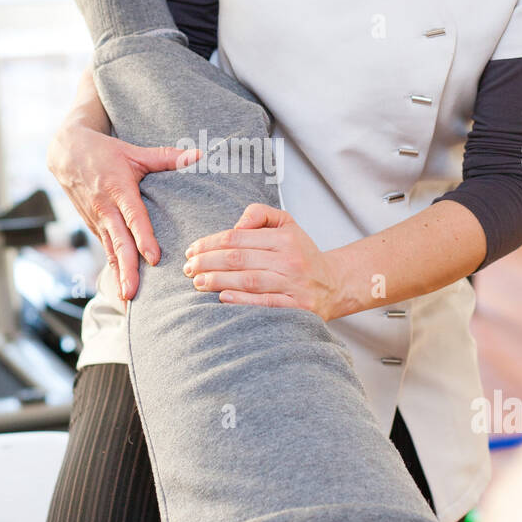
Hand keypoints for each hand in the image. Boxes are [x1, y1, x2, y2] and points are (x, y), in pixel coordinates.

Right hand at [47, 108, 199, 301]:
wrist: (66, 153)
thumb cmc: (104, 152)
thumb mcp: (134, 152)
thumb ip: (166, 157)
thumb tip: (199, 154)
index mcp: (119, 190)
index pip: (134, 218)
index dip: (143, 238)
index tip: (154, 258)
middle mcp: (106, 210)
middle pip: (119, 243)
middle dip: (126, 270)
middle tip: (134, 294)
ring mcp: (97, 220)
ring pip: (110, 252)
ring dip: (119, 276)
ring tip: (127, 301)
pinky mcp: (93, 227)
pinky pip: (106, 250)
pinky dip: (114, 269)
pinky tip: (122, 289)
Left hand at [183, 202, 338, 319]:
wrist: (334, 284)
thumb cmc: (302, 253)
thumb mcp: (287, 224)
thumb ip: (260, 213)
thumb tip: (237, 224)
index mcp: (284, 238)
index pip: (237, 238)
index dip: (210, 243)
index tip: (192, 250)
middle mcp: (290, 260)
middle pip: (239, 259)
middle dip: (207, 263)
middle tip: (188, 268)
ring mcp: (294, 285)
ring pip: (248, 281)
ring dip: (218, 281)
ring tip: (197, 282)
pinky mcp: (297, 308)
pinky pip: (265, 303)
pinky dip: (242, 301)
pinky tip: (222, 298)